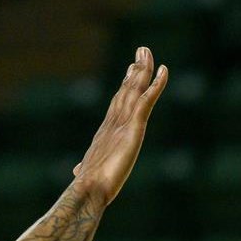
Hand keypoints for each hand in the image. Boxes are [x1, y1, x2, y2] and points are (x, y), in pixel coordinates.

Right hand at [73, 47, 169, 202]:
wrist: (89, 189)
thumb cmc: (88, 186)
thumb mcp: (89, 172)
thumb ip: (85, 168)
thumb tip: (77, 172)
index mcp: (107, 131)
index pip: (119, 102)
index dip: (126, 85)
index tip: (131, 69)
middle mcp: (114, 121)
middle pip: (126, 89)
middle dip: (135, 70)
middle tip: (142, 51)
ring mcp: (123, 123)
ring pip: (135, 89)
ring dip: (143, 70)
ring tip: (147, 52)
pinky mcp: (134, 127)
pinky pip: (147, 100)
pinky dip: (156, 85)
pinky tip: (164, 70)